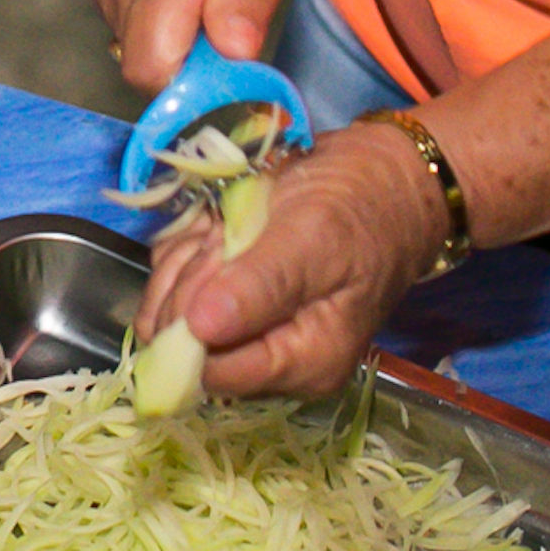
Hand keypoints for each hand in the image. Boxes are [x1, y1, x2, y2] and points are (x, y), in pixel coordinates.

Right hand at [92, 0, 313, 92]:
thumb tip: (232, 54)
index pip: (152, 69)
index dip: (191, 92)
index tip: (233, 80)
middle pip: (141, 67)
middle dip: (189, 73)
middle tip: (235, 43)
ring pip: (133, 47)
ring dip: (177, 46)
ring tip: (219, 6)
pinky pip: (128, 24)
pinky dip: (162, 25)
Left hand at [131, 119, 454, 399]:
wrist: (379, 179)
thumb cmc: (358, 208)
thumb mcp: (313, 239)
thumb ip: (263, 286)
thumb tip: (201, 330)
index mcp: (302, 363)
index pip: (213, 371)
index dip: (196, 318)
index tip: (219, 259)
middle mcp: (269, 358)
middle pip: (184, 340)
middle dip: (194, 278)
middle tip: (230, 234)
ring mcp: (245, 328)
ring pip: (170, 306)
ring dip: (188, 255)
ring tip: (230, 226)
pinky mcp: (228, 297)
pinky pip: (174, 277)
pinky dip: (187, 244)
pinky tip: (220, 224)